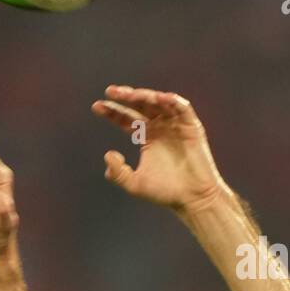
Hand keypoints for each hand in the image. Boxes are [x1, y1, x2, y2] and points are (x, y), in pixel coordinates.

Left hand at [91, 85, 225, 211]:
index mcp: (147, 137)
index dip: (112, 111)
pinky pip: (182, 108)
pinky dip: (172, 101)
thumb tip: (107, 154)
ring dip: (146, 96)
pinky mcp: (192, 127)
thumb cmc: (165, 192)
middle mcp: (161, 128)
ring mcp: (176, 126)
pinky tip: (159, 98)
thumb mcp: (134, 184)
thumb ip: (117, 173)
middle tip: (111, 91)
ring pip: (159, 103)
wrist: (193, 199)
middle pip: (141, 105)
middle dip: (126, 96)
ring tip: (132, 94)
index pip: (126, 118)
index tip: (96, 106)